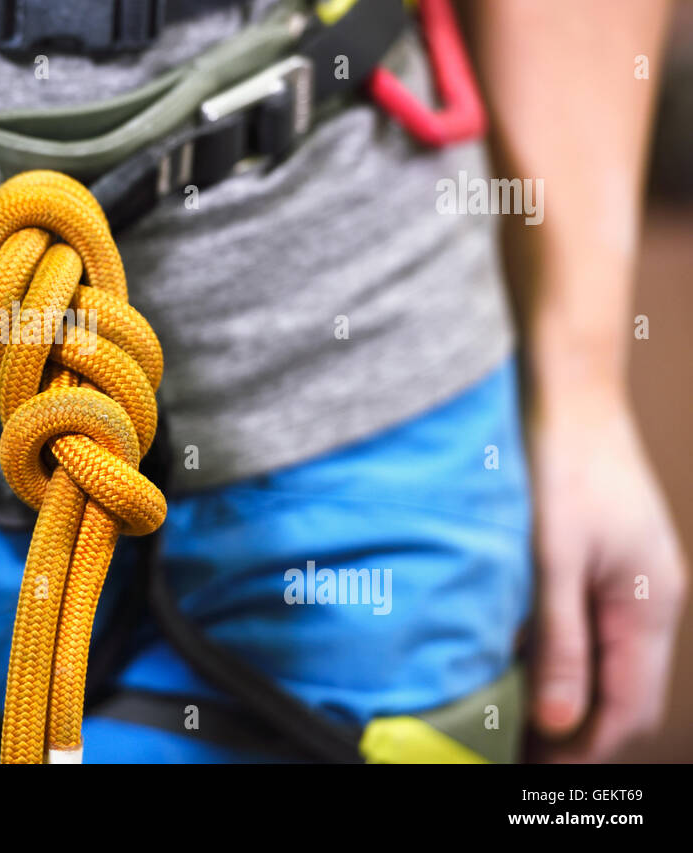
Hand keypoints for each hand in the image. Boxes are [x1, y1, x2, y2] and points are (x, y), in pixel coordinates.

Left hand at [527, 382, 686, 761]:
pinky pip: (595, 631)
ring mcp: (633, 582)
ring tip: (517, 725)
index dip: (585, 751)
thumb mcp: (552, 560)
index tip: (537, 774)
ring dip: (571, 700)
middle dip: (580, 736)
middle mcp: (650, 602)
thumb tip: (559, 722)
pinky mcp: (608, 564)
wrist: (570, 392)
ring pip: (610, 666)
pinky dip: (565, 660)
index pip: (627, 710)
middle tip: (521, 758)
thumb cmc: (562, 463)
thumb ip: (559, 642)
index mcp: (647, 607)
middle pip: (624, 696)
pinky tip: (524, 665)